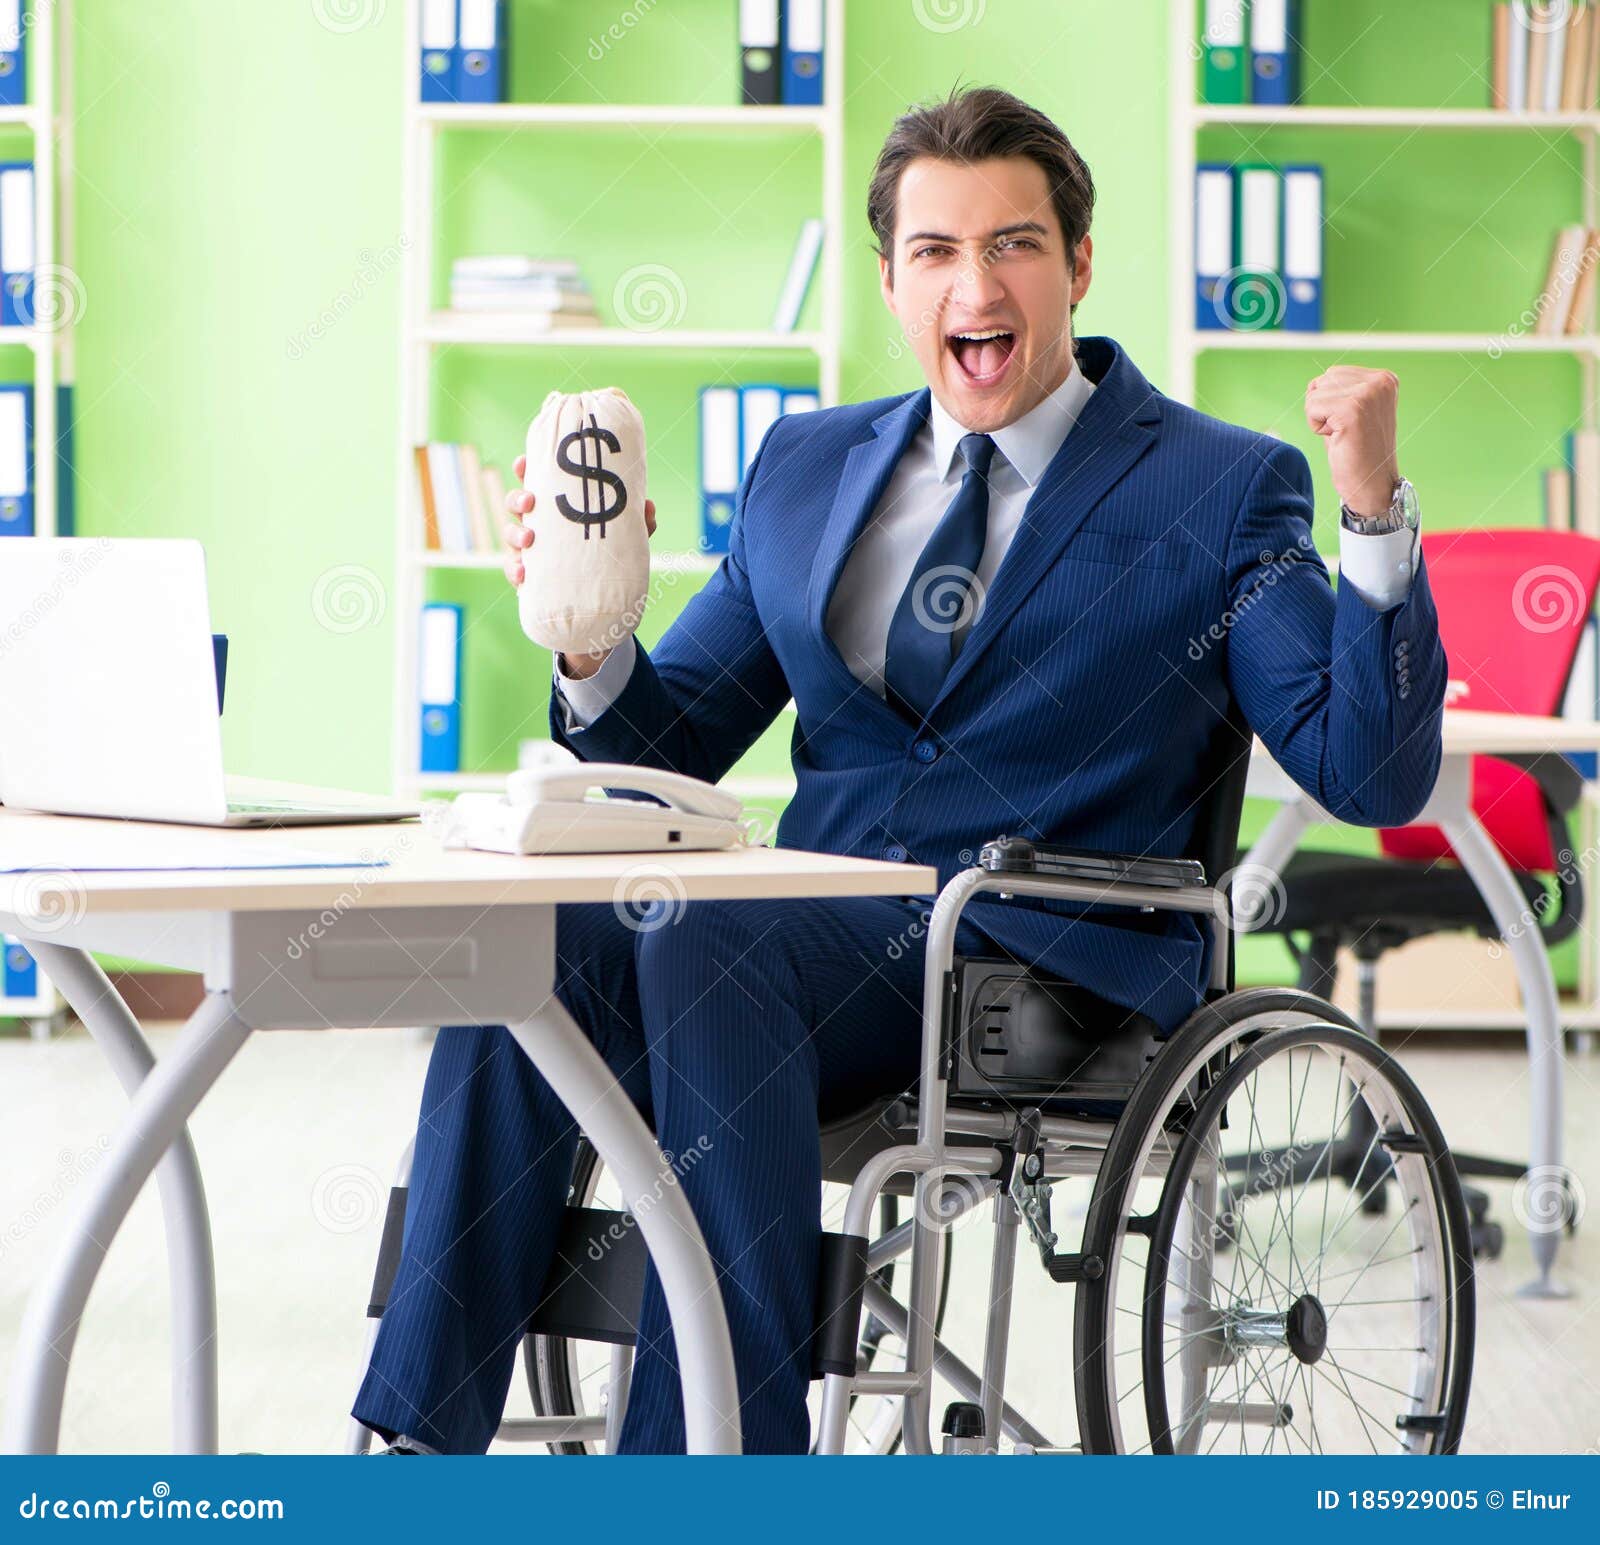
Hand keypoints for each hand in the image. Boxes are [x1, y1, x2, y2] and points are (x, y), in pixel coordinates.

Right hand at [504, 453, 656, 678]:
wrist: (601, 601)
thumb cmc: (609, 556)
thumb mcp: (627, 539)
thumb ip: (638, 523)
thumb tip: (648, 506)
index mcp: (557, 507)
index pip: (536, 482)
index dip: (524, 469)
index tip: (523, 462)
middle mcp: (539, 525)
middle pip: (517, 504)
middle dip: (517, 499)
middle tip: (530, 502)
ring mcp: (531, 550)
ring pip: (511, 536)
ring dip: (515, 534)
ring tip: (528, 539)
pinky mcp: (530, 577)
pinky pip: (514, 572)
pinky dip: (515, 571)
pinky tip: (523, 573)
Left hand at [1305, 366, 1400, 518]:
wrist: (1371, 483)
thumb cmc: (1357, 450)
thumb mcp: (1349, 411)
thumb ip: (1337, 391)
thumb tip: (1313, 383)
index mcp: (1384, 378)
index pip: (1333, 374)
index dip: (1331, 402)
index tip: (1352, 423)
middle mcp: (1380, 381)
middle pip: (1322, 381)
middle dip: (1323, 408)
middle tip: (1345, 430)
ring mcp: (1368, 393)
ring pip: (1314, 394)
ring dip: (1320, 418)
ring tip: (1343, 434)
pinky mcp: (1353, 409)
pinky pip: (1311, 407)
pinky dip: (1317, 426)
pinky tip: (1338, 438)